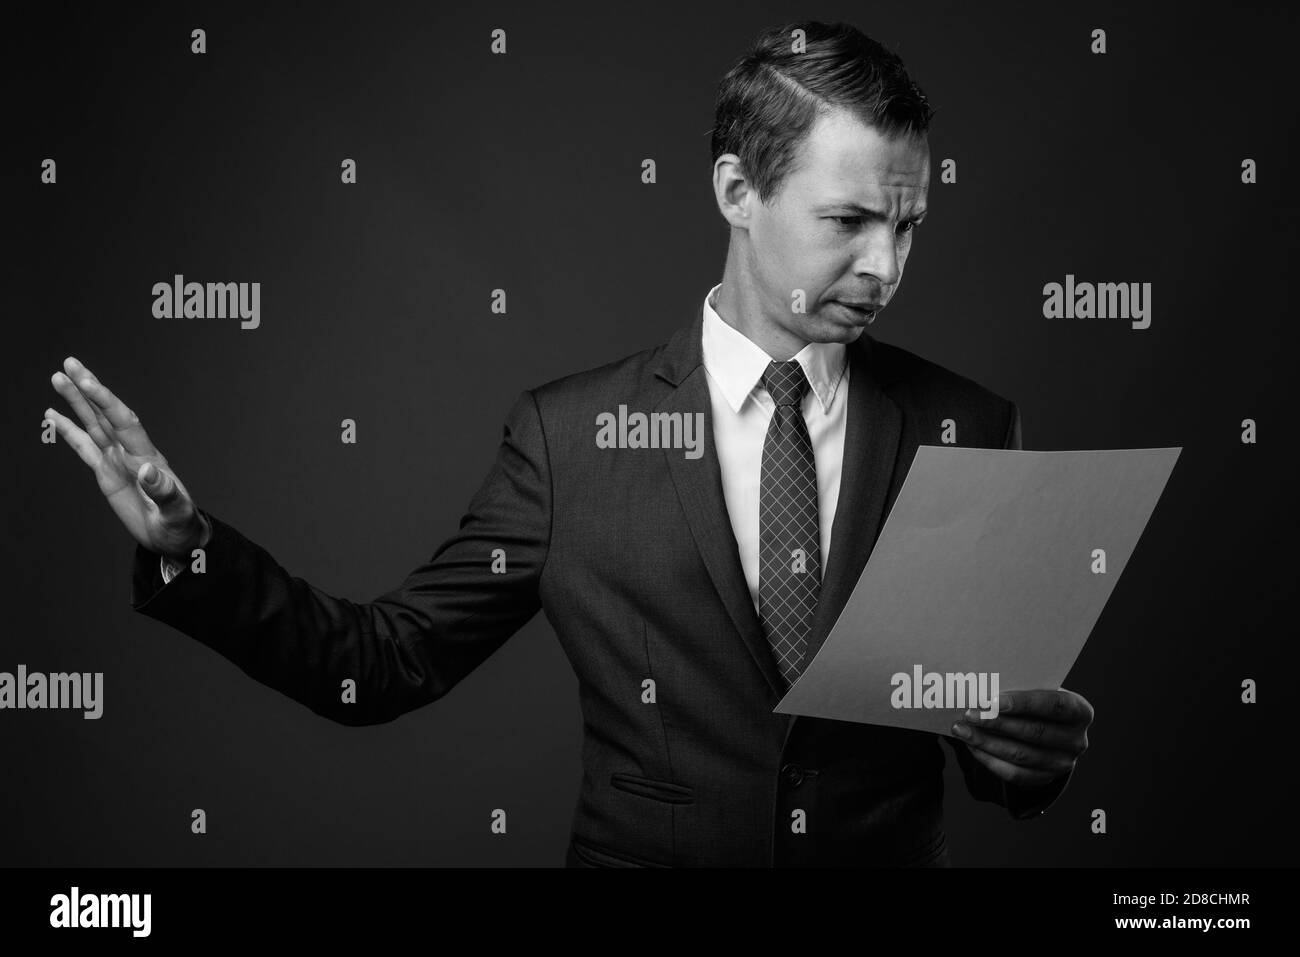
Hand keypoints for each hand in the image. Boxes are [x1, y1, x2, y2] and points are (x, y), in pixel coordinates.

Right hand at [45, 356, 210, 560]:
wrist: (176, 537)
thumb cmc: (180, 524)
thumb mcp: (175, 511)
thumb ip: (163, 492)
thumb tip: (147, 470)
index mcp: (147, 457)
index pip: (123, 422)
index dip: (105, 401)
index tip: (88, 381)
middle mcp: (131, 452)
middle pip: (106, 414)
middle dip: (89, 389)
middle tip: (70, 363)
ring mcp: (117, 461)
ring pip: (93, 425)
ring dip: (76, 402)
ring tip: (58, 378)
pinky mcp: (106, 472)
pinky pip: (84, 447)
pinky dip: (69, 431)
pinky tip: (54, 415)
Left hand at [952, 688, 1091, 787]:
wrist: (1052, 729)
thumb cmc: (1039, 702)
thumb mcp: (1039, 691)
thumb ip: (1020, 689)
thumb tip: (981, 689)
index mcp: (1080, 712)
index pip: (1053, 705)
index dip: (1022, 703)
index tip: (991, 700)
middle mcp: (1077, 740)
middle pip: (1033, 732)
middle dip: (996, 722)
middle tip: (969, 714)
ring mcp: (1063, 763)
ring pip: (1020, 755)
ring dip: (986, 742)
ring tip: (962, 730)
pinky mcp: (1045, 778)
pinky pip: (1014, 774)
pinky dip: (989, 759)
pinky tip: (972, 746)